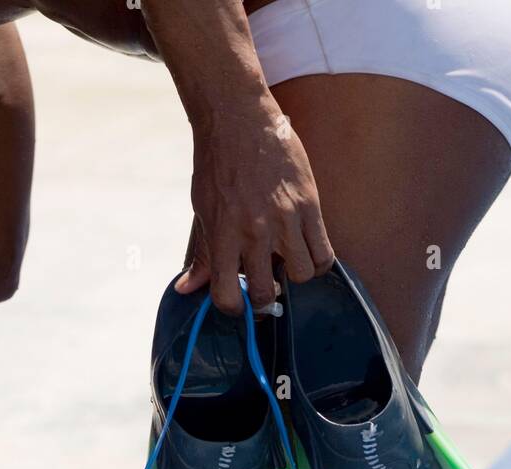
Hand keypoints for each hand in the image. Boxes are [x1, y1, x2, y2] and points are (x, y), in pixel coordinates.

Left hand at [176, 93, 333, 313]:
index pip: (228, 296)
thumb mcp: (203, 210)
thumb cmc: (217, 164)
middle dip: (266, 298)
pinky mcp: (309, 204)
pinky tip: (307, 251)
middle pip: (267, 294)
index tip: (238, 302)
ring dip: (296, 276)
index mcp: (223, 235)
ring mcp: (285, 218)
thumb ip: (203, 255)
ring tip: (288, 260)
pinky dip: (318, 261)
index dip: (234, 309)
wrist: (237, 117)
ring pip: (302, 276)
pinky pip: (324, 253)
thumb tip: (186, 289)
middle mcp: (255, 231)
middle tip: (266, 284)